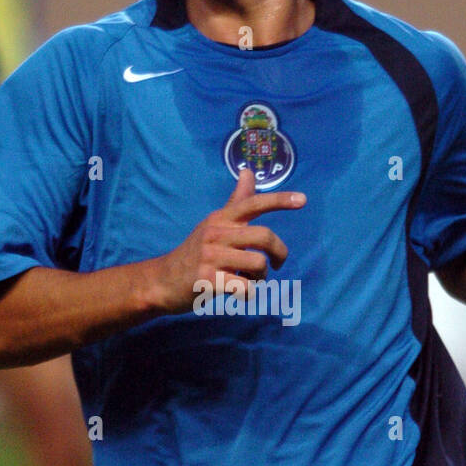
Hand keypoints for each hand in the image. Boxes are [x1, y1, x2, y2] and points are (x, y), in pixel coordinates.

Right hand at [151, 169, 305, 313]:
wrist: (162, 281)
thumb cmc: (195, 253)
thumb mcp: (213, 224)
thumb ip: (236, 202)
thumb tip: (248, 171)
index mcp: (221, 219)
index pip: (252, 203)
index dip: (279, 201)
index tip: (303, 200)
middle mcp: (216, 233)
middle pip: (264, 237)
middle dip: (279, 253)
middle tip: (277, 263)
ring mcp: (211, 257)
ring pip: (258, 264)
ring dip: (261, 277)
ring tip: (250, 280)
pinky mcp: (208, 280)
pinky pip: (245, 287)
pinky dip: (250, 294)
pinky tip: (241, 293)